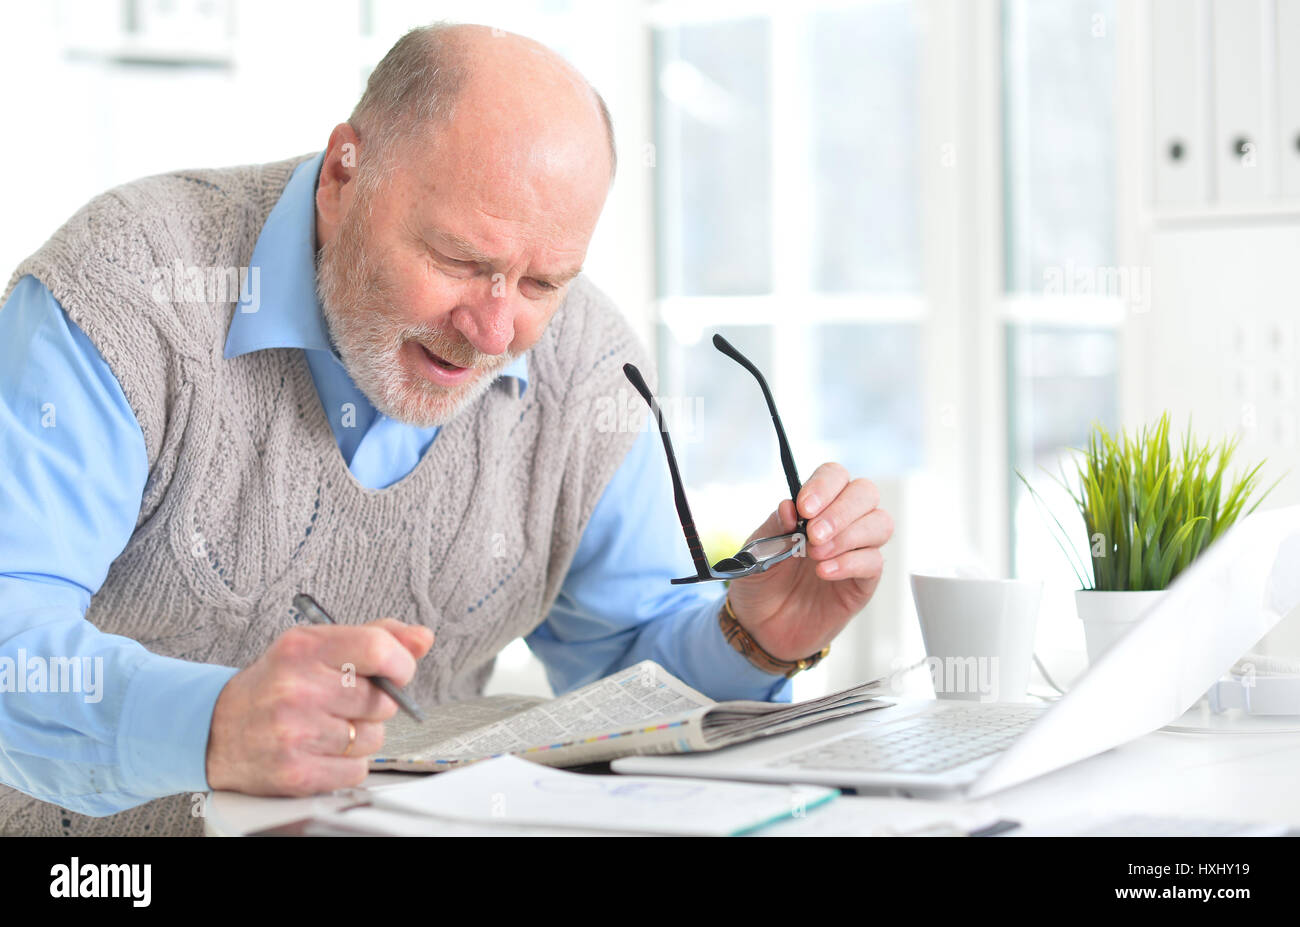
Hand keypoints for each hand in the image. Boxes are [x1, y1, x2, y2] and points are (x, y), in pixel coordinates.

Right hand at [205, 618, 433, 795]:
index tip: (397, 673)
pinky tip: (319, 750)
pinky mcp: (296, 772)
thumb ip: (374, 637)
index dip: (401, 664)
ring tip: (326, 726)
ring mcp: (295, 732)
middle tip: (343, 702)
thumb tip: (422, 638)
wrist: (214, 729)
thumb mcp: (315, 647)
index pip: (379, 648)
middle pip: (383, 700)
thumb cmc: (274, 685)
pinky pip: (356, 770)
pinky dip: (346, 764)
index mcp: (304, 647)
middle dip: (374, 704)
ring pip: (373, 738)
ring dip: (360, 736)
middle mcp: (297, 687)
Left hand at [726, 463, 892, 662]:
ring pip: (880, 524)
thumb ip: (773, 528)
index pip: (835, 477)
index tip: (805, 508)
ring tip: (816, 554)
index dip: (824, 486)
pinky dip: (850, 564)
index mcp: (815, 507)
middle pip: (865, 493)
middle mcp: (841, 523)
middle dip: (841, 510)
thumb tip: (789, 507)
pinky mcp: (862, 582)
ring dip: (849, 534)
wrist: (759, 627)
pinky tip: (825, 573)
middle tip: (814, 534)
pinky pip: (873, 563)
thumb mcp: (756, 552)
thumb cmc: (760, 582)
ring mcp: (855, 551)